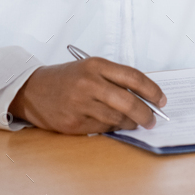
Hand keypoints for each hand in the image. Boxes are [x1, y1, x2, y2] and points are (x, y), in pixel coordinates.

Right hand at [10, 57, 166, 134]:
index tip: (161, 99)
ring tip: (134, 122)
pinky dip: (112, 128)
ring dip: (130, 123)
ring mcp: (80, 104)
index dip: (152, 90)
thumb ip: (114, 80)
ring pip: (117, 119)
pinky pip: (103, 129)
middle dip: (146, 113)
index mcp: (95, 65)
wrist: (33, 90)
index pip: (133, 77)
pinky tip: (112, 124)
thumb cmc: (66, 79)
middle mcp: (89, 83)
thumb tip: (144, 97)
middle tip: (153, 119)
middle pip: (128, 101)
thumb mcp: (89, 69)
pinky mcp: (74, 123)